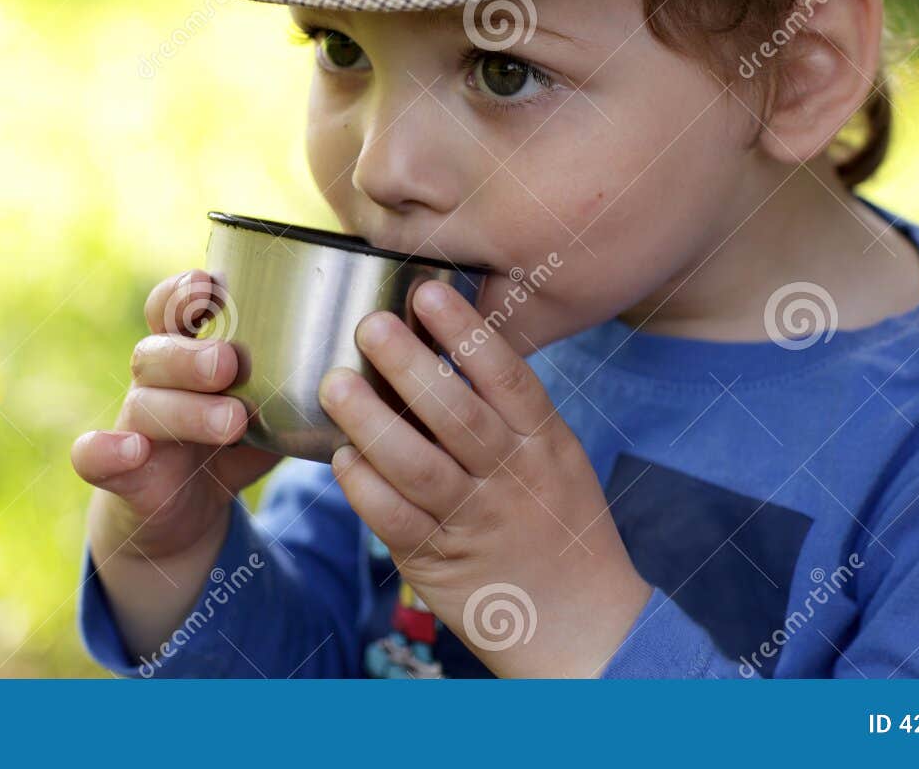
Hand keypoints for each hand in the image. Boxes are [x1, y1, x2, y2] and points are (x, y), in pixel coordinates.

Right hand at [74, 269, 279, 563]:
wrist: (182, 516)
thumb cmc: (234, 443)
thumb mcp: (273, 410)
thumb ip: (308, 382)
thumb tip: (380, 350)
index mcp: (188, 353)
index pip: (172, 308)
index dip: (182, 292)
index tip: (208, 284)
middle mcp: (156, 380)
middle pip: (158, 351)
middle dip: (193, 354)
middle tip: (230, 361)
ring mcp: (133, 424)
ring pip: (144, 405)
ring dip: (186, 409)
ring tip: (231, 420)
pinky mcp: (118, 471)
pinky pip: (94, 455)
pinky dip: (105, 451)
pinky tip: (131, 450)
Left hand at [318, 279, 652, 676]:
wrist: (584, 627)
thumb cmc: (560, 525)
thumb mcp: (556, 458)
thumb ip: (508, 411)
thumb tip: (442, 343)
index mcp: (545, 442)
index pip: (507, 376)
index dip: (466, 331)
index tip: (427, 292)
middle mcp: (512, 477)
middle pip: (456, 414)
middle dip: (409, 365)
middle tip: (367, 324)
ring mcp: (475, 521)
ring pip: (416, 466)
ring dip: (370, 422)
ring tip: (335, 384)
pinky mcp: (440, 562)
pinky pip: (395, 520)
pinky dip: (365, 487)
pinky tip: (343, 457)